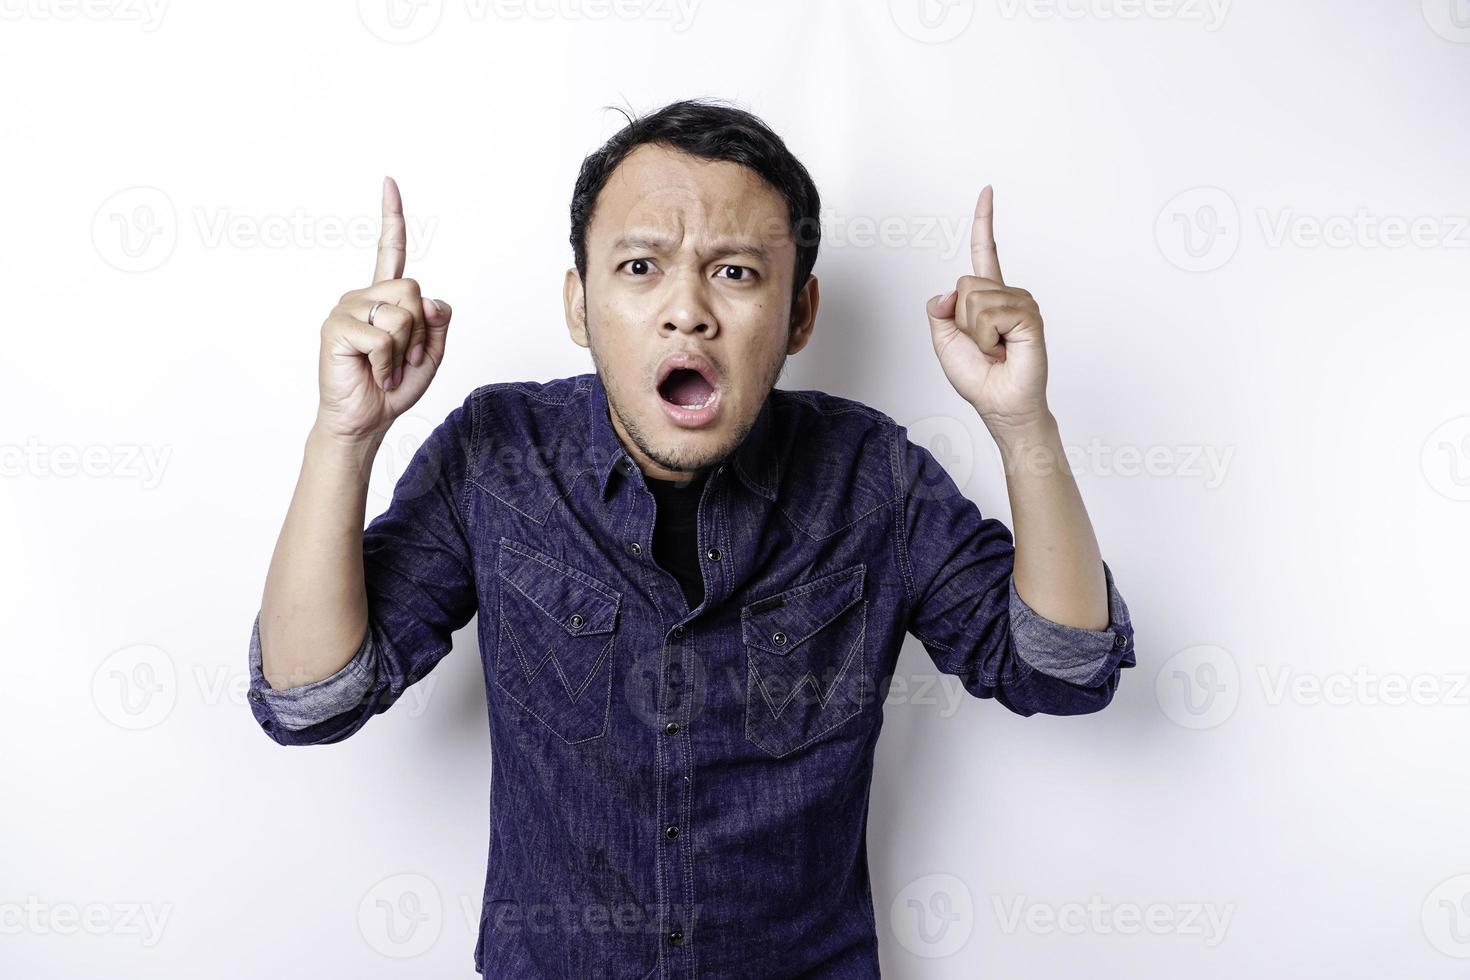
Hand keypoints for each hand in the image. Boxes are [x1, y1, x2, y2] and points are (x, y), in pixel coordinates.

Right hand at [314, 176, 452, 443]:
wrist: (366, 420)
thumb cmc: (393, 387)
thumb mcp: (432, 354)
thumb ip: (439, 323)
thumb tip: (431, 300)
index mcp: (384, 298)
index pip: (389, 252)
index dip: (391, 218)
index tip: (388, 183)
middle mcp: (362, 296)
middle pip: (414, 289)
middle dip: (420, 331)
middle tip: (404, 359)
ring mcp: (346, 309)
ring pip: (402, 314)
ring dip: (405, 350)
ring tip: (387, 368)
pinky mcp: (335, 328)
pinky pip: (383, 337)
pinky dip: (388, 363)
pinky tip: (375, 374)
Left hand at [924, 185, 1049, 433]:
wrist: (999, 404)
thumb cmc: (978, 377)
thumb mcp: (943, 341)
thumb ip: (939, 311)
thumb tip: (950, 290)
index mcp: (987, 296)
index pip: (985, 251)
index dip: (984, 221)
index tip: (987, 191)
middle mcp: (1008, 294)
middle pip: (965, 283)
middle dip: (960, 318)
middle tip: (980, 345)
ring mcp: (1021, 304)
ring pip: (975, 298)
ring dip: (974, 332)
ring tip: (993, 348)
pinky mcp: (1029, 317)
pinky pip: (991, 314)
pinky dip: (986, 337)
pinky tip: (1003, 348)